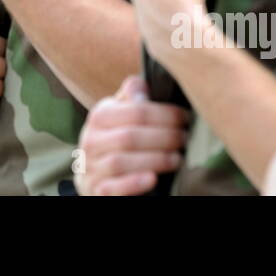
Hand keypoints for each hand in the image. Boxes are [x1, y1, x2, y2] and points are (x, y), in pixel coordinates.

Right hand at [74, 75, 189, 195]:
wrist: (90, 172)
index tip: (185, 117)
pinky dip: (133, 183)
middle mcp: (91, 140)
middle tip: (185, 138)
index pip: (136, 111)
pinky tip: (153, 179)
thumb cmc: (114, 138)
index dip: (164, 114)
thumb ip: (131, 97)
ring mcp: (92, 167)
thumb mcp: (118, 113)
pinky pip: (113, 187)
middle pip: (130, 137)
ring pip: (121, 162)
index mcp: (100, 116)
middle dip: (165, 137)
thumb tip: (143, 85)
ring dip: (155, 160)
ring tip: (178, 158)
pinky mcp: (96, 190)